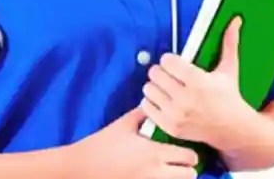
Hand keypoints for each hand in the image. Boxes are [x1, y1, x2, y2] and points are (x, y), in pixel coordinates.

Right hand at [67, 106, 198, 178]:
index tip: (184, 149)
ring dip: (177, 178)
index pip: (189, 156)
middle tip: (180, 163)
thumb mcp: (123, 125)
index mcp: (155, 152)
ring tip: (170, 172)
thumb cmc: (103, 144)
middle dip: (188, 169)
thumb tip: (154, 103)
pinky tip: (156, 176)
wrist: (83, 167)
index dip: (190, 153)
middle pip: (190, 176)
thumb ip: (142, 113)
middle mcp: (157, 172)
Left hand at [140, 16, 256, 149]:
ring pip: (148, 89)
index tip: (176, 63)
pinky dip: (151, 102)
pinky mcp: (170, 128)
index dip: (170, 59)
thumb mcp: (229, 69)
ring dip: (155, 86)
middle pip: (155, 74)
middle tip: (169, 74)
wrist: (233, 130)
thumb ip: (229, 43)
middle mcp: (186, 99)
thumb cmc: (229, 96)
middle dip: (161, 71)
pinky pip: (146, 107)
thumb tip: (235, 19)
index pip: (167, 61)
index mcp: (199, 82)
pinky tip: (163, 100)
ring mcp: (176, 115)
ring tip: (166, 87)